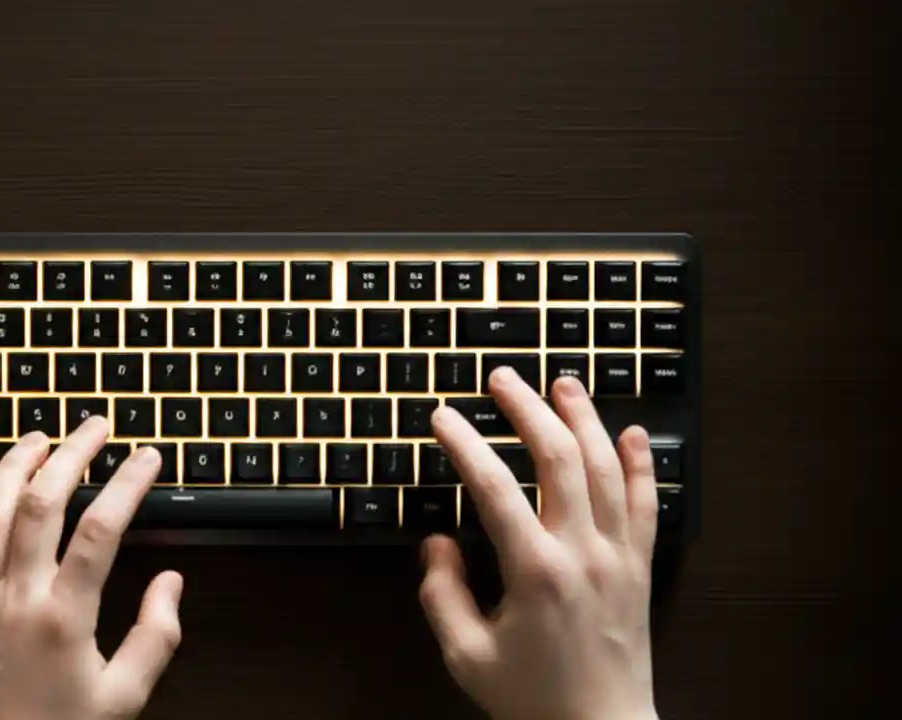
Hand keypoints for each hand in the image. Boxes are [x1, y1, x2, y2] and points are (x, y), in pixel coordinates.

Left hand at [0, 416, 181, 719]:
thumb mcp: (124, 698)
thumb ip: (155, 637)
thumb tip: (171, 584)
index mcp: (63, 620)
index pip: (99, 530)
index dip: (126, 484)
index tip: (147, 458)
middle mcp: (15, 599)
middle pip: (41, 504)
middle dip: (72, 454)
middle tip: (97, 426)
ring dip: (18, 464)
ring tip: (43, 436)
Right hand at [421, 367, 659, 719]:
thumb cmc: (534, 699)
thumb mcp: (466, 656)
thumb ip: (442, 595)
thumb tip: (438, 543)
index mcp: (535, 572)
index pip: (493, 486)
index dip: (465, 443)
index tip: (443, 418)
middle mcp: (582, 552)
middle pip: (559, 458)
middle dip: (526, 410)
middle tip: (502, 379)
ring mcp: (619, 556)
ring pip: (607, 467)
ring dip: (583, 418)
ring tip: (562, 384)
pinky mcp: (641, 567)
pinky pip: (648, 503)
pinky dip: (642, 463)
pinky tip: (630, 432)